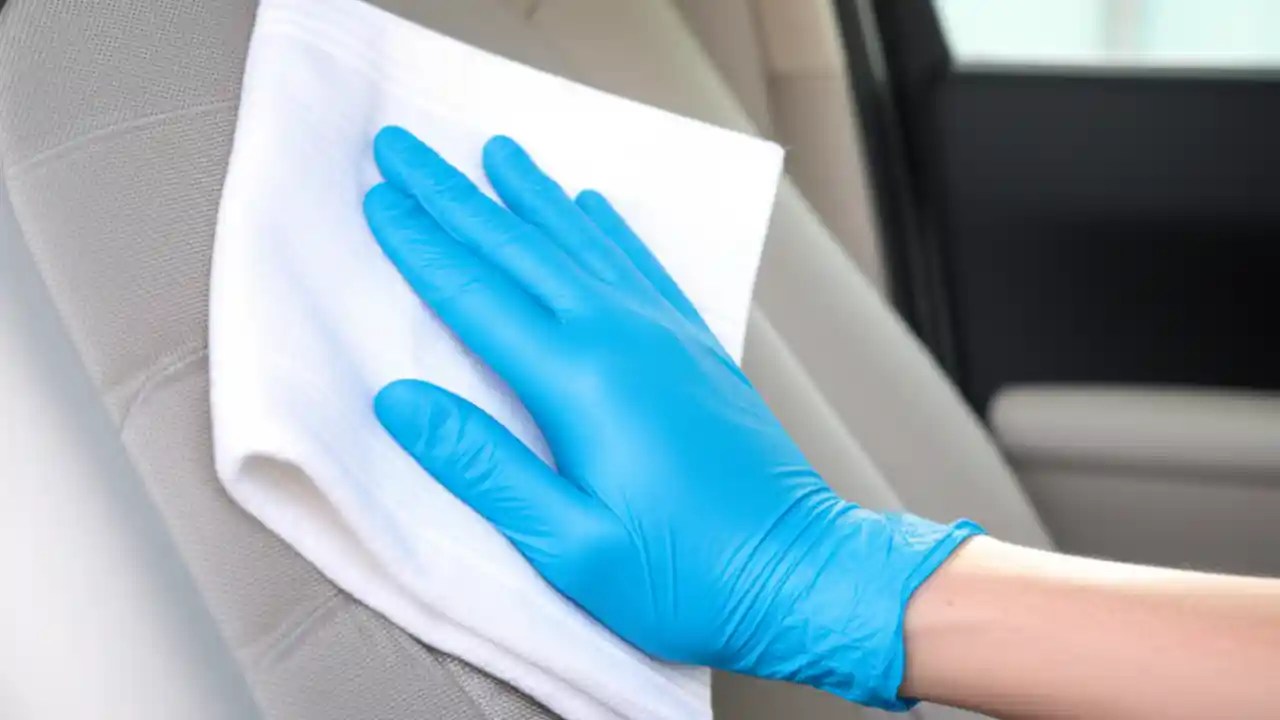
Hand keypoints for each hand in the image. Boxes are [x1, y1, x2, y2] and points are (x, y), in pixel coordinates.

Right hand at [362, 126, 980, 709]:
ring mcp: (665, 334)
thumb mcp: (567, 544)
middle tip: (406, 148)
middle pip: (518, 248)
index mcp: (578, 381)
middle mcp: (621, 337)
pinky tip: (591, 204)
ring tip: (495, 151)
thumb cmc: (682, 576)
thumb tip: (398, 401)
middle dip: (454, 195)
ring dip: (530, 194)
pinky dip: (606, 228)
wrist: (800, 573)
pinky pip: (641, 265)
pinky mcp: (696, 347)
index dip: (421, 245)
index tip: (378, 199)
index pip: (475, 296)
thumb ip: (481, 466)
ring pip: (580, 242)